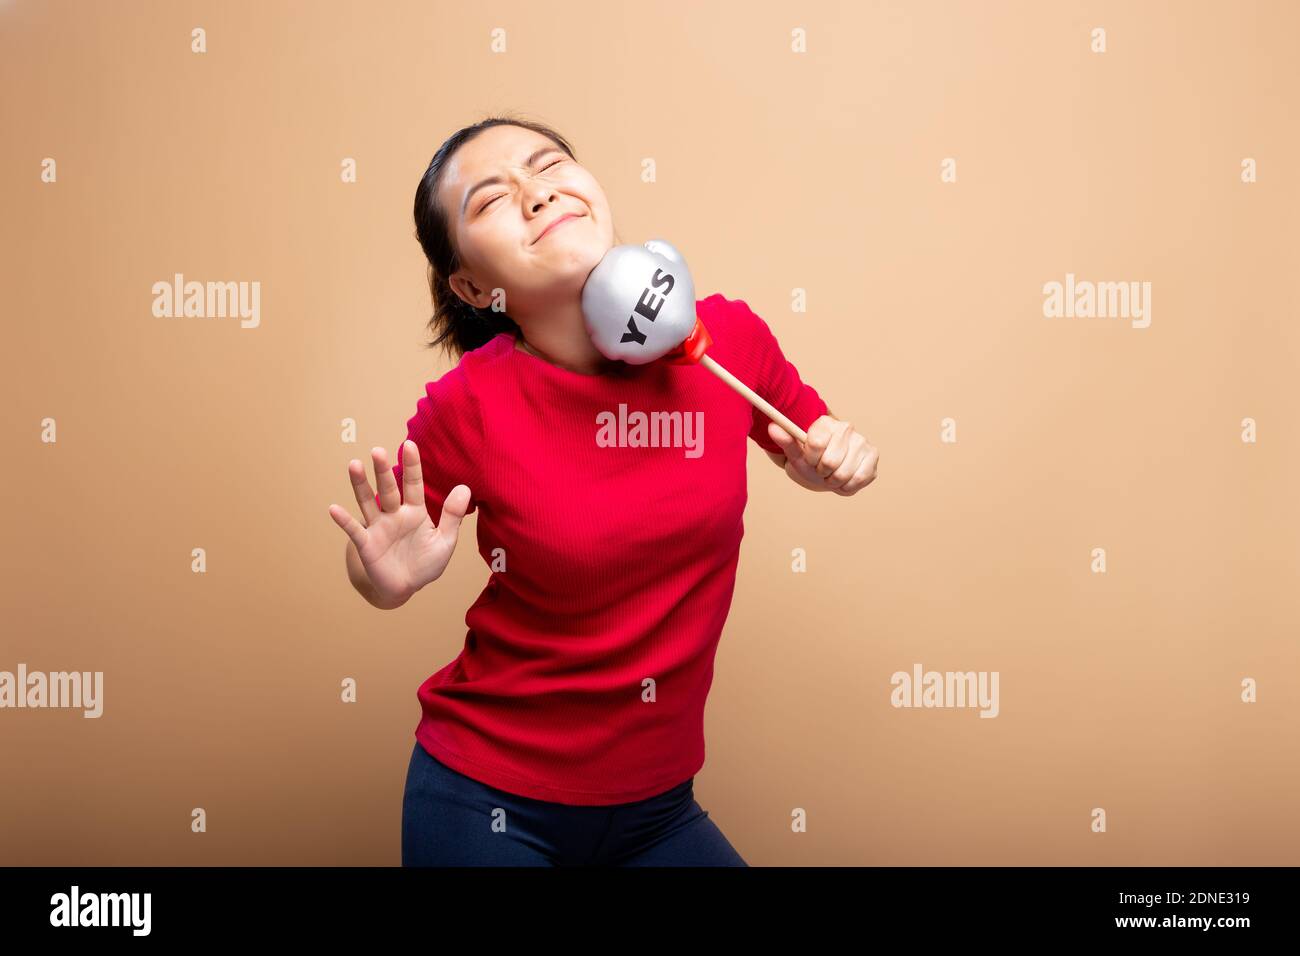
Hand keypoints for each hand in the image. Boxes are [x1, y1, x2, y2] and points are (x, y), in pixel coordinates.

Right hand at [328, 441, 471, 604]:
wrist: (406, 588)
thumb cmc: (426, 563)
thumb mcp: (445, 541)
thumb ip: (453, 516)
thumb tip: (465, 488)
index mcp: (416, 511)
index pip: (414, 484)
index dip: (412, 466)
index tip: (409, 445)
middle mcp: (395, 515)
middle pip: (389, 489)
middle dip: (383, 471)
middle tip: (378, 450)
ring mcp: (379, 528)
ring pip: (368, 502)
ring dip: (360, 485)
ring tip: (354, 465)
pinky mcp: (367, 544)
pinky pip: (354, 531)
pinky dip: (344, 521)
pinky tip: (334, 509)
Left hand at [765, 415, 877, 494]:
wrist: (828, 472)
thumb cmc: (810, 462)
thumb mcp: (796, 455)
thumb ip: (786, 442)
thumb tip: (772, 427)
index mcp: (825, 422)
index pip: (815, 444)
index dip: (810, 459)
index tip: (810, 459)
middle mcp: (846, 427)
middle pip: (830, 461)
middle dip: (822, 472)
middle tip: (822, 469)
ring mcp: (862, 441)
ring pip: (843, 473)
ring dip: (834, 481)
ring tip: (832, 474)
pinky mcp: (873, 457)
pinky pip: (858, 479)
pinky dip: (847, 486)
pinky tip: (844, 479)